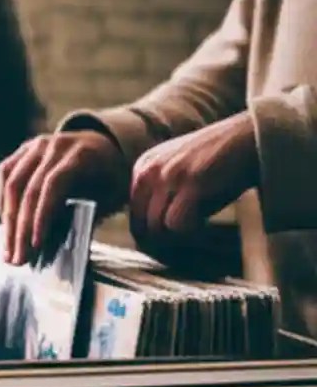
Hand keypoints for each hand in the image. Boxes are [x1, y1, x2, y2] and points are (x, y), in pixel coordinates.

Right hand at [0, 131, 128, 264]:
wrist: (103, 146)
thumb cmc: (109, 179)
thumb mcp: (110, 196)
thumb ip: (87, 215)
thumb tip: (57, 246)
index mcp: (81, 154)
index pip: (53, 186)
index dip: (41, 216)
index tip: (35, 246)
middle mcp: (55, 146)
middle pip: (28, 189)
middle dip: (20, 229)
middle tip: (16, 259)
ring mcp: (36, 145)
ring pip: (12, 184)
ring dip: (8, 222)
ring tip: (9, 250)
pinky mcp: (23, 151)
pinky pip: (6, 176)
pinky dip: (4, 202)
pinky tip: (8, 226)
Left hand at [129, 111, 258, 255]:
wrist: (252, 138)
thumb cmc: (221, 165)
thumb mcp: (180, 178)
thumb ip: (161, 200)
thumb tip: (152, 241)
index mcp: (142, 169)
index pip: (134, 218)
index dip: (153, 238)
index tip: (174, 247)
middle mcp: (149, 170)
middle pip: (142, 227)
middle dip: (164, 244)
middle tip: (188, 248)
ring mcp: (168, 175)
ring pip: (158, 229)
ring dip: (180, 240)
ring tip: (200, 233)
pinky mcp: (191, 182)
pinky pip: (178, 225)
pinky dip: (193, 233)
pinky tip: (208, 226)